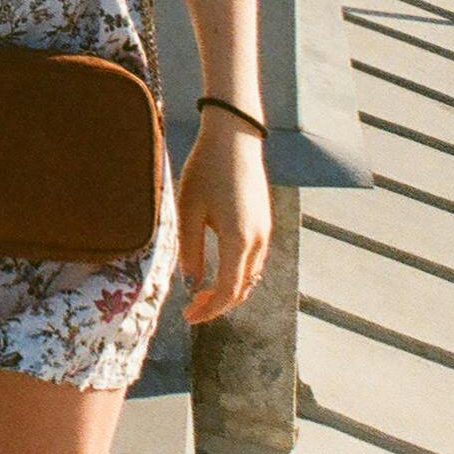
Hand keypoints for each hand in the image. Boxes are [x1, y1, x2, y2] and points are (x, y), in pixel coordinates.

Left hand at [175, 108, 270, 322]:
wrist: (234, 136)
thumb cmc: (206, 170)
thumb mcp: (189, 210)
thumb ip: (190, 250)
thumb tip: (191, 283)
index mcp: (239, 240)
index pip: (228, 292)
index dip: (209, 310)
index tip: (188, 317)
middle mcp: (259, 240)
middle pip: (243, 289)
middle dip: (218, 304)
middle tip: (192, 309)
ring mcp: (266, 230)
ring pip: (251, 276)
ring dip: (230, 290)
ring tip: (203, 293)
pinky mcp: (265, 221)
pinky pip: (255, 260)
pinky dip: (238, 274)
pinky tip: (219, 269)